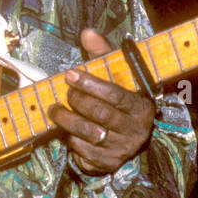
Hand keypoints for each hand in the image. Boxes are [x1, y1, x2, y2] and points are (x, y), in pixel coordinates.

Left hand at [49, 28, 154, 175]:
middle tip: (64, 93)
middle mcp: (137, 129)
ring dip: (67, 121)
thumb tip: (87, 33)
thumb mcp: (114, 75)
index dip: (90, 84)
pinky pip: (84, 152)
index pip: (116, 95)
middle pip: (100, 114)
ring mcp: (123, 149)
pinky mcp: (109, 164)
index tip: (70, 74)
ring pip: (89, 134)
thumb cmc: (116, 98)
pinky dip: (70, 140)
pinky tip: (65, 130)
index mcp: (142, 106)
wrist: (125, 135)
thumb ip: (102, 54)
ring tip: (55, 110)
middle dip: (76, 101)